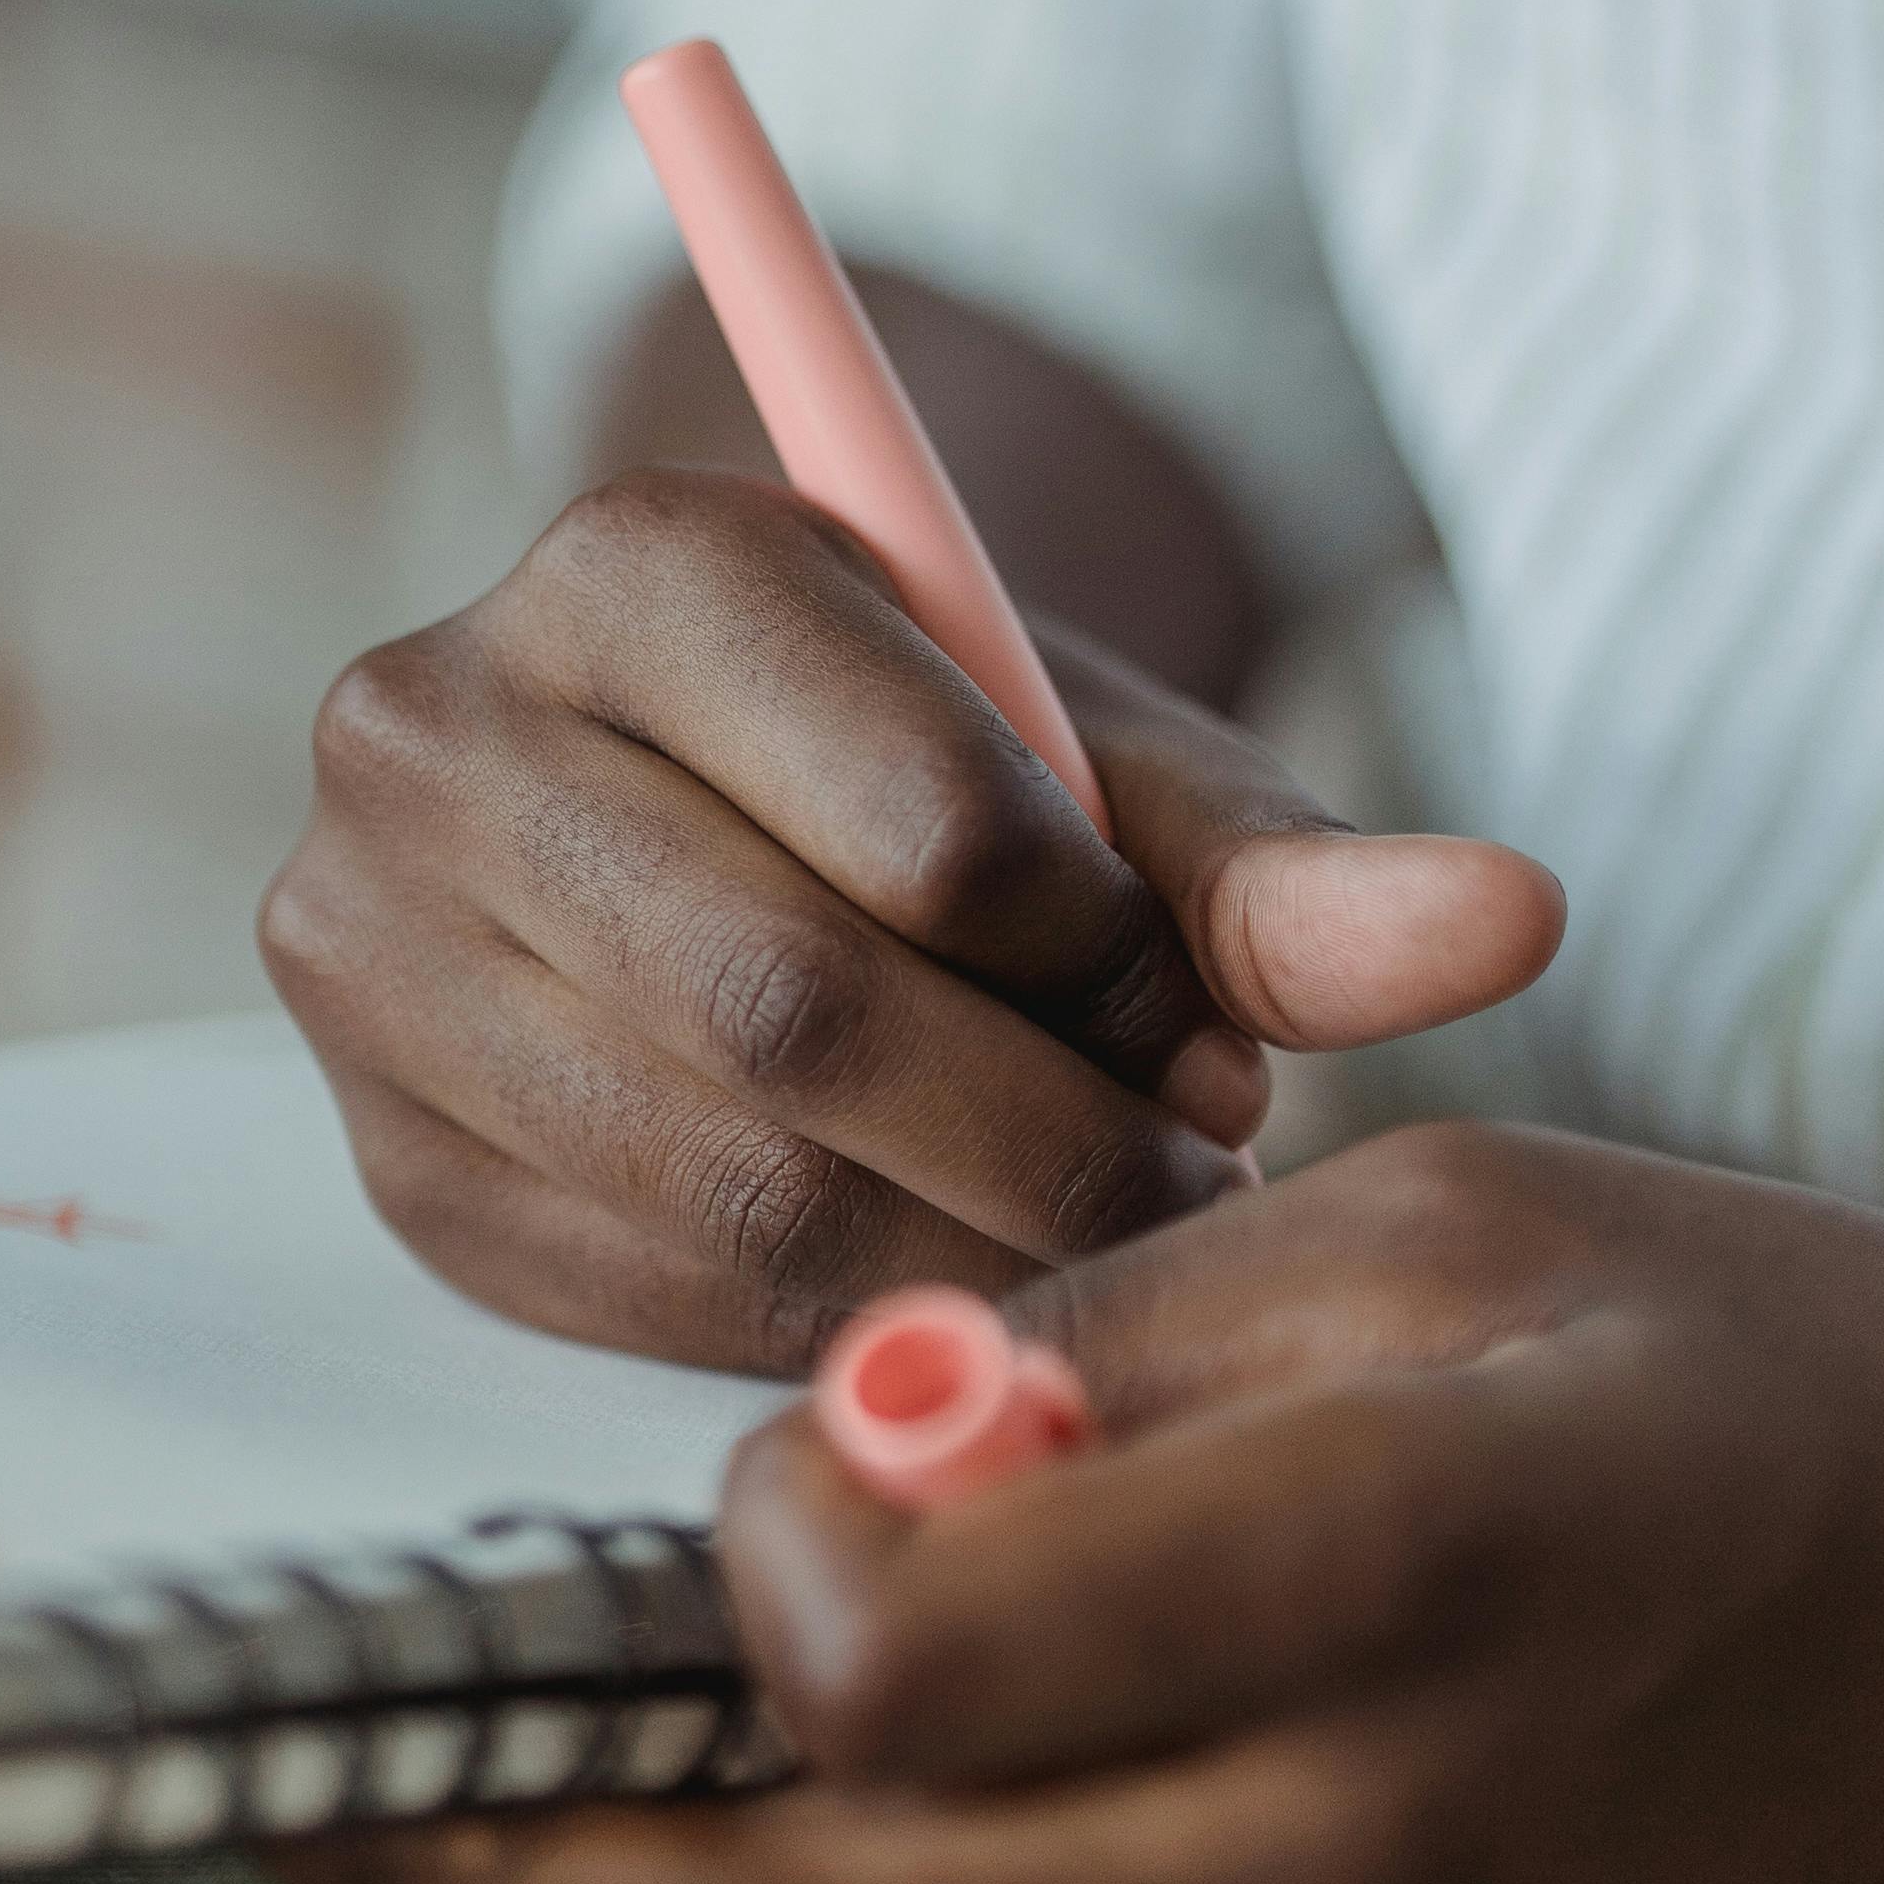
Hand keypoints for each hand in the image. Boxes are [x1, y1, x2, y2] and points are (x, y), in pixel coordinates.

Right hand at [260, 474, 1563, 1375]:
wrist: (701, 810)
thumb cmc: (936, 770)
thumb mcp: (1105, 767)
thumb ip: (1292, 863)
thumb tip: (1512, 928)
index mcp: (639, 561)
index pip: (929, 817)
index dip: (1112, 960)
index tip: (1208, 1030)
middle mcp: (442, 730)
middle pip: (804, 1016)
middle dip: (1051, 1147)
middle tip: (1184, 1187)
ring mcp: (371, 956)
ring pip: (728, 1183)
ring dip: (959, 1252)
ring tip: (1083, 1232)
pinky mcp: (386, 1156)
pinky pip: (649, 1297)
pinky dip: (832, 1322)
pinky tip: (935, 1269)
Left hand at [275, 1122, 1883, 1883]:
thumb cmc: (1804, 1382)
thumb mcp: (1465, 1228)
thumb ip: (1128, 1336)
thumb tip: (836, 1448)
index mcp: (1393, 1573)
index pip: (897, 1666)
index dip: (742, 1567)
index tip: (749, 1452)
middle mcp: (1355, 1856)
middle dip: (513, 1849)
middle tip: (290, 1772)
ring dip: (711, 1865)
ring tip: (532, 1741)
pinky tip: (885, 1757)